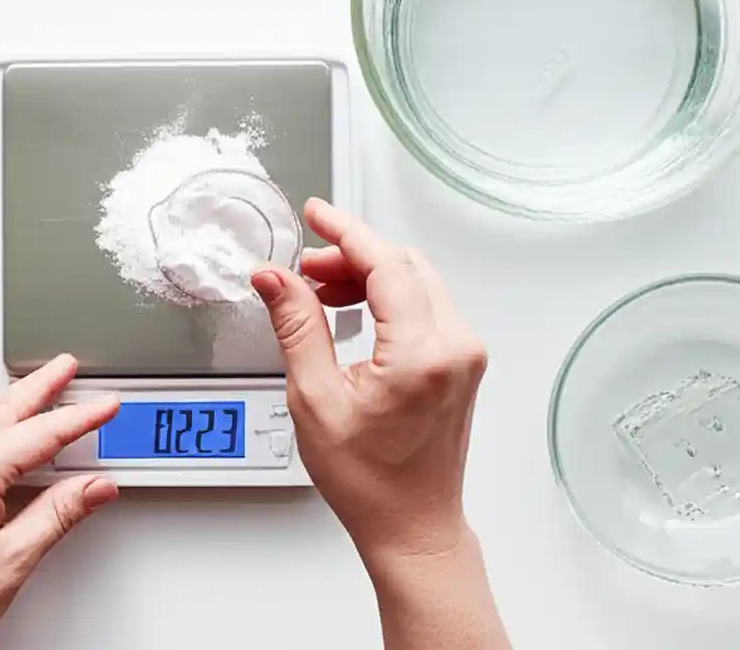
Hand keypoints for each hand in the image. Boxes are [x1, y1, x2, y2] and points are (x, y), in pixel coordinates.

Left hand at [0, 355, 119, 649]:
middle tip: (65, 368)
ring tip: (30, 396)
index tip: (105, 406)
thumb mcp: (11, 560)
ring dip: (3, 402)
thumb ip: (58, 514)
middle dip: (40, 387)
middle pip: (1, 409)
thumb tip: (94, 487)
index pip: (39, 434)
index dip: (80, 418)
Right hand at [251, 198, 487, 559]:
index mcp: (422, 354)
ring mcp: (465, 354)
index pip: (386, 263)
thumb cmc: (370, 481)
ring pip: (416, 281)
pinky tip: (350, 311)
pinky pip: (425, 306)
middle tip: (304, 266)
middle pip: (404, 265)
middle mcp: (456, 347)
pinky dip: (386, 298)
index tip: (315, 214)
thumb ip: (296, 326)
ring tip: (319, 292)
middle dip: (351, 255)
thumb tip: (274, 278)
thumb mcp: (315, 399)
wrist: (412, 526)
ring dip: (368, 275)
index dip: (345, 231)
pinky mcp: (462, 362)